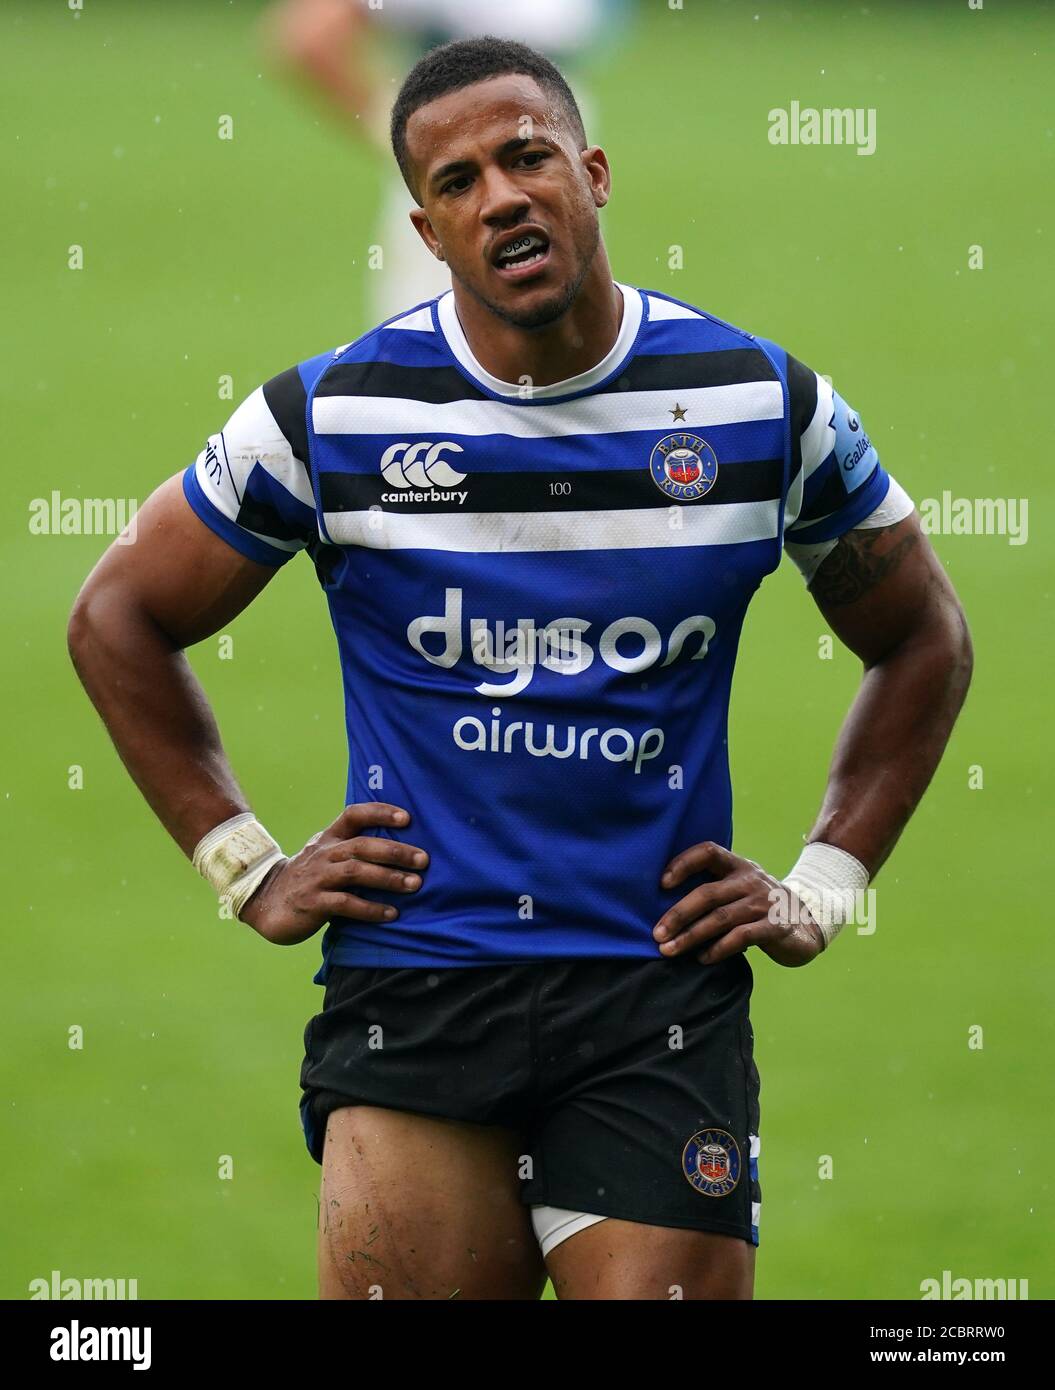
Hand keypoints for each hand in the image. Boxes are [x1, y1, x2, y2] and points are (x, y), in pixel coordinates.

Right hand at [239, 802, 428, 945]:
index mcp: (329, 838)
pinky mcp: (313, 903)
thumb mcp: (326, 855)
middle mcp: (324, 854)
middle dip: (395, 851)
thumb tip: (399, 848)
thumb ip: (353, 849)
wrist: (264, 902)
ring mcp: (317, 878)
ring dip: (388, 878)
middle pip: (362, 845)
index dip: (380, 812)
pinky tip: (391, 913)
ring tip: (414, 884)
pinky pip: (345, 904)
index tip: (407, 818)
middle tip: (423, 860)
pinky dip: (371, 908)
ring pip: (356, 872)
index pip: (354, 815)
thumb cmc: (308, 878)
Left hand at [653, 842, 823, 967]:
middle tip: (657, 934)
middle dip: (678, 915)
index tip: (662, 883)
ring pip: (720, 918)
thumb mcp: (740, 889)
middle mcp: (751, 880)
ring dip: (691, 936)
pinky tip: (702, 959)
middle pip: (708, 893)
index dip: (683, 863)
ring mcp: (764, 903)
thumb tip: (665, 909)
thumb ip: (713, 890)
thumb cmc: (759, 907)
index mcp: (739, 866)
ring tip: (670, 950)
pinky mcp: (775, 927)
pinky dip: (718, 949)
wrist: (807, 924)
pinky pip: (740, 937)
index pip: (709, 852)